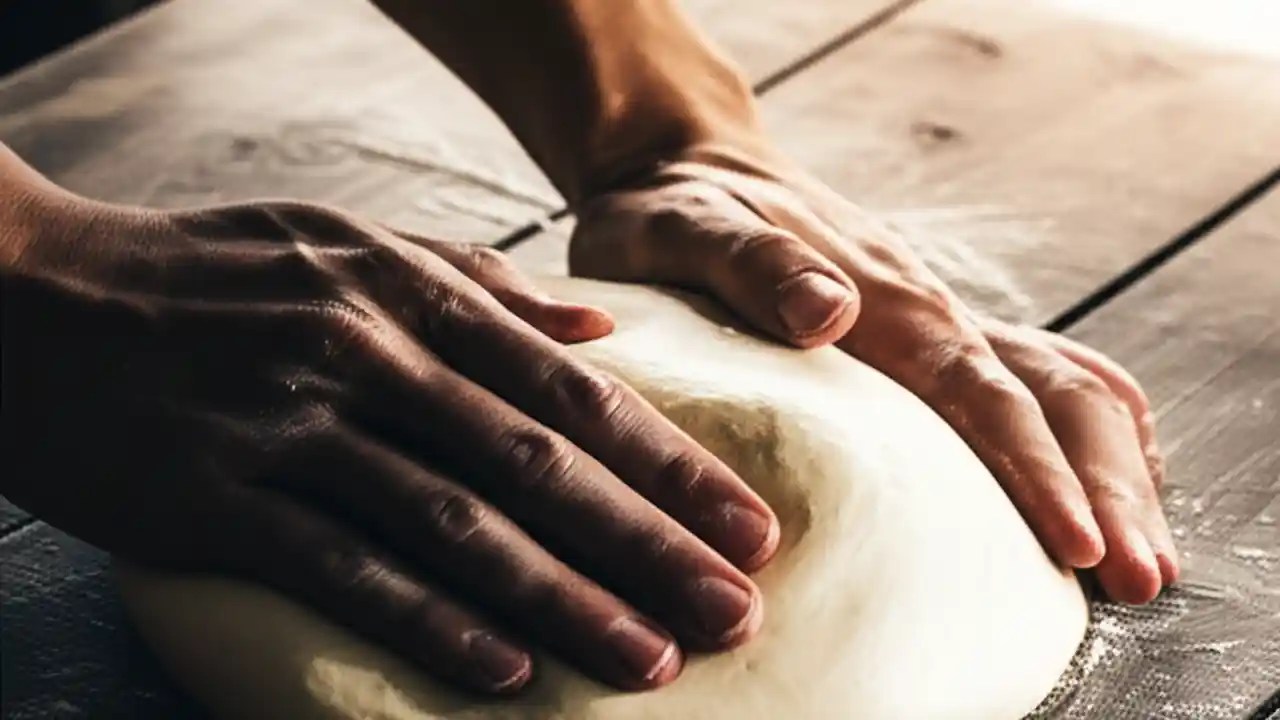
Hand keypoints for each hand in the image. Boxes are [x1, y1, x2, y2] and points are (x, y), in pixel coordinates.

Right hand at [1, 190, 780, 692]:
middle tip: (737, 610)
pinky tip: (506, 670)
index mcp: (409, 294)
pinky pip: (342, 570)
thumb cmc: (213, 272)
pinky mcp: (220, 499)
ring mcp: (293, 428)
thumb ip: (481, 283)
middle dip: (648, 543)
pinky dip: (427, 622)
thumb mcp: (352, 241)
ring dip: (565, 599)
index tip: (745, 523)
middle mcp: (367, 357)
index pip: (570, 389)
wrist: (38, 294)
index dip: (668, 463)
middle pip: (537, 465)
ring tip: (653, 659)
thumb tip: (601, 324)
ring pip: (456, 527)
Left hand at [570, 144, 1176, 603]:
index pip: (979, 390)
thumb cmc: (675, 208)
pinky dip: (1080, 427)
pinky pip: (1026, 374)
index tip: (1078, 544)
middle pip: (1047, 394)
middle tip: (1142, 579)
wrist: (683, 162)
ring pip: (1054, 387)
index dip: (1034, 470)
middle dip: (1101, 486)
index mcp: (880, 297)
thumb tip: (830, 312)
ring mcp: (929, 320)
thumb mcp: (691, 229)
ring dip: (1108, 469)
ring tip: (1141, 560)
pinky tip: (1103, 474)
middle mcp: (924, 309)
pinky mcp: (917, 333)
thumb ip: (755, 265)